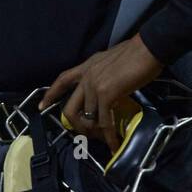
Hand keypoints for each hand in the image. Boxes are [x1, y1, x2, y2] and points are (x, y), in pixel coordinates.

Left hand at [38, 34, 164, 153]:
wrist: (149, 48)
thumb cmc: (137, 53)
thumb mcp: (111, 61)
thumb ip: (103, 74)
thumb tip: (107, 90)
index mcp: (87, 66)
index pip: (63, 80)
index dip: (51, 94)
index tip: (41, 106)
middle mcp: (86, 76)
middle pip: (70, 108)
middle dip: (77, 126)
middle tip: (87, 134)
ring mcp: (94, 86)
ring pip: (88, 118)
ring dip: (97, 133)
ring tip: (106, 140)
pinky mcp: (106, 95)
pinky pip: (104, 122)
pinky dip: (109, 136)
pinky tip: (114, 143)